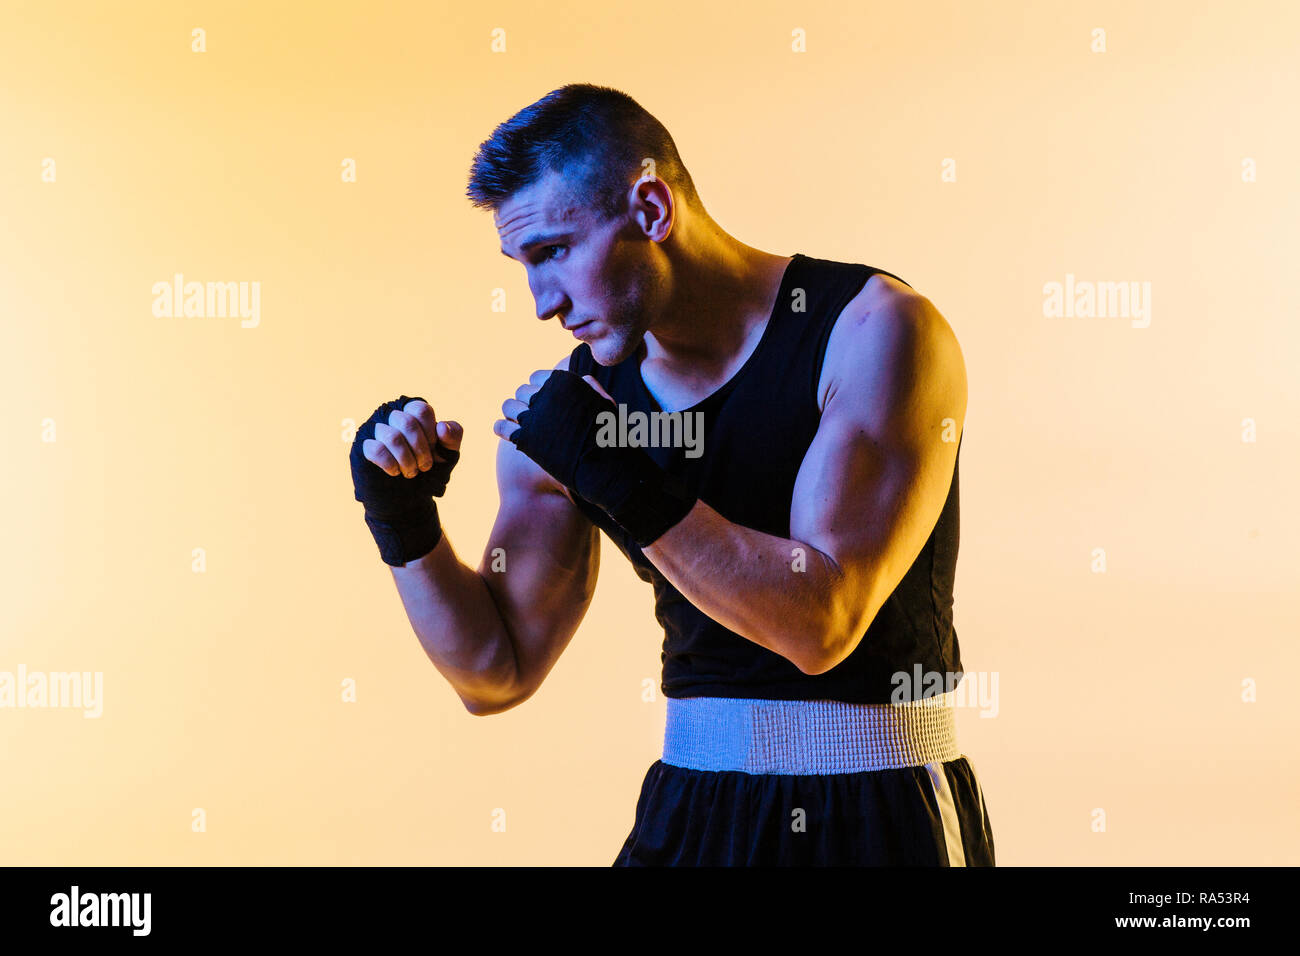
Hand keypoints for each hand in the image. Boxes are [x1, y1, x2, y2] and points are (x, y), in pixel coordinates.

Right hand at [351, 396, 462, 514]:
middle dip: (420, 448)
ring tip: (412, 472)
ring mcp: (375, 431)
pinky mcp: (362, 447)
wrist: (409, 499)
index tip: (434, 449)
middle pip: (407, 422)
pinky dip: (391, 464)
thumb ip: (453, 437)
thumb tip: (441, 427)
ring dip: (407, 460)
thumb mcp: (448, 455)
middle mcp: (391, 417)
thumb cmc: (428, 471)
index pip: (421, 410)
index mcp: (412, 414)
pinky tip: (395, 472)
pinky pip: (376, 449)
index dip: (430, 432)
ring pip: (391, 436)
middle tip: (425, 467)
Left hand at [494, 370, 614, 442]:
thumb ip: (591, 387)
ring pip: (508, 406)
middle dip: (524, 401)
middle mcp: (545, 395)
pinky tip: (506, 432)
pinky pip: (501, 426)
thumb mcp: (605, 403)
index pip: (536, 377)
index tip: (541, 401)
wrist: (603, 465)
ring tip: (517, 423)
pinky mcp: (525, 438)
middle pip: (521, 391)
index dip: (537, 389)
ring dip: (511, 413)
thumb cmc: (609, 434)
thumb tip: (582, 378)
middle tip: (530, 416)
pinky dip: (501, 427)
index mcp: (562, 382)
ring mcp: (533, 417)